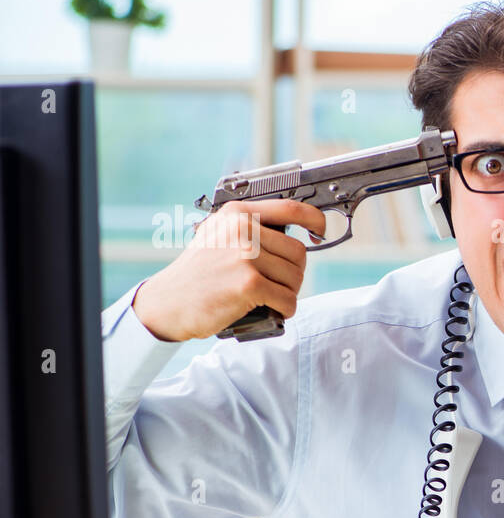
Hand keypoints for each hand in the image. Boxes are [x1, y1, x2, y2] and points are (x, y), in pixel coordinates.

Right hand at [132, 199, 324, 341]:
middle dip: (293, 273)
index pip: (291, 208)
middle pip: (298, 252)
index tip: (320, 231)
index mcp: (238, 214)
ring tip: (267, 297)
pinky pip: (288, 300)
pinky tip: (271, 310)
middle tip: (275, 284)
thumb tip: (294, 230)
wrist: (169, 301)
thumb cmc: (199, 273)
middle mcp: (243, 230)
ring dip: (287, 293)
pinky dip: (284, 309)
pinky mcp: (249, 283)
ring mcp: (246, 255)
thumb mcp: (218, 236)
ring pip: (295, 278)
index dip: (314, 219)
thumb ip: (250, 228)